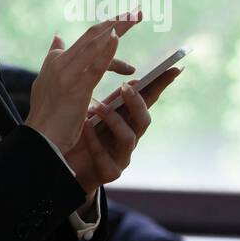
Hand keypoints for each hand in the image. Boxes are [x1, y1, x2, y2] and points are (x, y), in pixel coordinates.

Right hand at [25, 9, 141, 154]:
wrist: (40, 137)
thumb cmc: (46, 115)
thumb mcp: (47, 82)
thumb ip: (54, 58)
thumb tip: (58, 37)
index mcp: (55, 61)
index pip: (85, 40)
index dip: (107, 31)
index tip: (125, 27)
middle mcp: (60, 62)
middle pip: (92, 35)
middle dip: (117, 21)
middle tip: (137, 11)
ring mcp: (68, 74)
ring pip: (95, 44)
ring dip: (118, 27)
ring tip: (136, 15)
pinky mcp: (77, 87)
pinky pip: (95, 65)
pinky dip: (107, 50)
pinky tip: (118, 37)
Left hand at [64, 66, 182, 198]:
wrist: (65, 168)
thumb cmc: (82, 139)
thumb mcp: (95, 116)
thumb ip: (112, 102)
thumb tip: (132, 80)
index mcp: (128, 122)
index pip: (148, 102)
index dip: (161, 86)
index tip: (173, 68)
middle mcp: (130, 139)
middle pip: (144, 120)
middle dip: (138, 103)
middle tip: (126, 87)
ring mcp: (122, 157)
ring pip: (128, 138)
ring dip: (114, 120)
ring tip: (97, 107)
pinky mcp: (108, 172)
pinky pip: (103, 156)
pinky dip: (94, 141)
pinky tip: (85, 127)